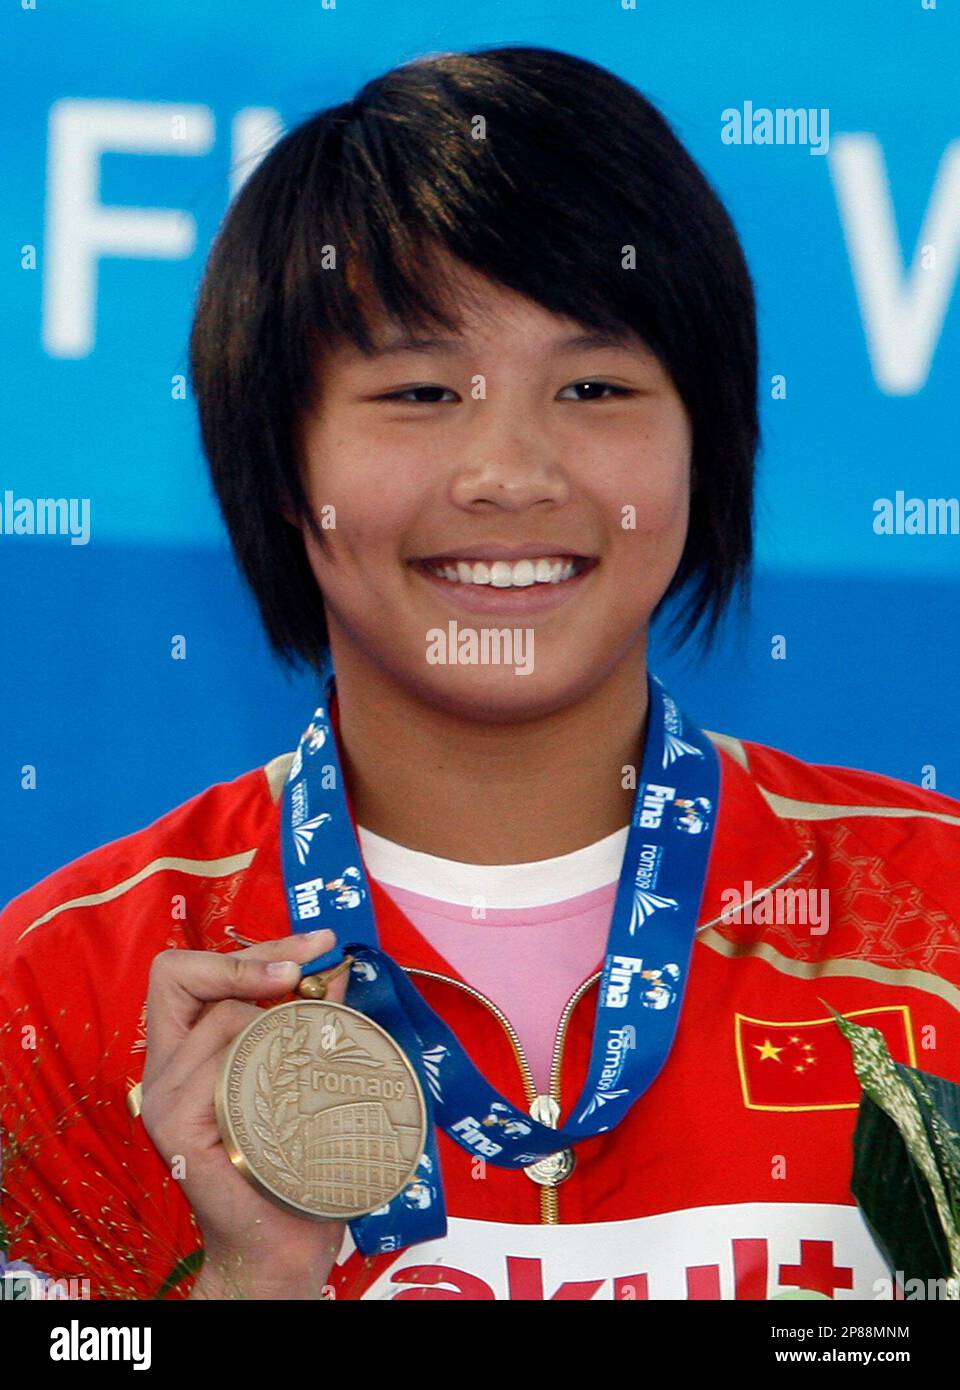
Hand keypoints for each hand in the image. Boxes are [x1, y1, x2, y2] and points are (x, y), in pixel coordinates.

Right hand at [140, 929, 347, 1298]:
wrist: (281, 1243)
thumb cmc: (293, 1161)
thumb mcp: (304, 1074)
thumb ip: (312, 1019)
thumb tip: (338, 970)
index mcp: (186, 1051)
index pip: (187, 972)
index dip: (247, 948)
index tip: (311, 947)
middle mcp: (164, 1068)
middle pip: (180, 974)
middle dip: (257, 956)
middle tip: (314, 959)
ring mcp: (162, 1098)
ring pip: (217, 1017)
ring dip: (275, 1016)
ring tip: (317, 1038)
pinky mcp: (175, 1127)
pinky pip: (218, 1065)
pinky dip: (263, 1057)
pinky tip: (295, 1074)